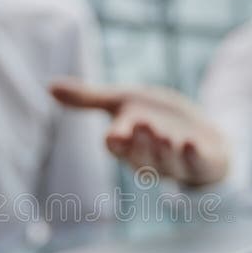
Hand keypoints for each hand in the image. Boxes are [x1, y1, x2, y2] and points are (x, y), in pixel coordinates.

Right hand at [51, 79, 228, 186]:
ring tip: (163, 134)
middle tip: (142, 124)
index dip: (116, 140)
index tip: (114, 135)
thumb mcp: (123, 102)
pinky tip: (190, 142)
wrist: (200, 134)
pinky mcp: (203, 163)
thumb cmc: (156, 118)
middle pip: (141, 155)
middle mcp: (149, 158)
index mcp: (127, 145)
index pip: (117, 145)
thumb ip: (88, 98)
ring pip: (167, 163)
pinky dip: (193, 156)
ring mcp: (177, 164)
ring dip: (164, 150)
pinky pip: (196, 166)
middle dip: (141, 142)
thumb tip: (48, 86)